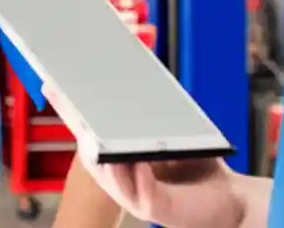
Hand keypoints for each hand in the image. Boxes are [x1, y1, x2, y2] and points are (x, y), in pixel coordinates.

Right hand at [43, 84, 244, 227]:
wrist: (230, 199)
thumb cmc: (198, 165)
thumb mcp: (173, 131)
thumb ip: (152, 113)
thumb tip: (134, 72)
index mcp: (121, 157)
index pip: (91, 131)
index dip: (70, 110)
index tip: (53, 85)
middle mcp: (122, 178)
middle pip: (93, 153)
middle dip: (81, 128)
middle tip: (73, 103)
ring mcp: (135, 195)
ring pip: (111, 176)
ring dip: (105, 154)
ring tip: (99, 133)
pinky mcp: (156, 210)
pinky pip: (142, 194)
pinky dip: (139, 176)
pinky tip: (139, 159)